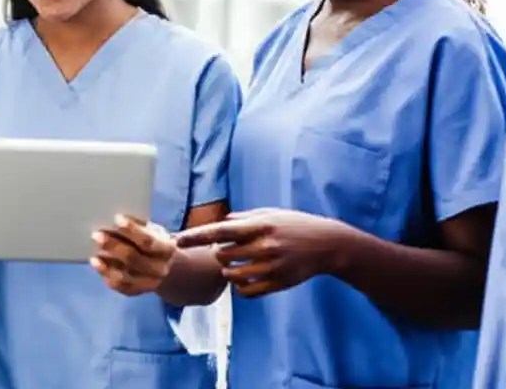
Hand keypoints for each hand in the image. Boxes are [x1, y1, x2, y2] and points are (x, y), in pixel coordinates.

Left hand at [90, 215, 175, 296]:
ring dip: (107, 264)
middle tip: (97, 235)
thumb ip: (139, 226)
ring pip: (126, 276)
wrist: (165, 266)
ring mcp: (149, 283)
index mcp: (166, 249)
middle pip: (134, 259)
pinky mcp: (137, 291)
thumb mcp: (153, 230)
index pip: (148, 241)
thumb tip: (114, 219)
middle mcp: (160, 269)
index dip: (131, 230)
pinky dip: (106, 275)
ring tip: (94, 253)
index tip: (116, 218)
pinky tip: (96, 263)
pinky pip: (120, 286)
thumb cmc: (153, 241)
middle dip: (114, 246)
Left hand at [174, 208, 349, 297]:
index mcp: (259, 225)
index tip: (177, 240)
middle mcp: (263, 246)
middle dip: (220, 255)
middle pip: (222, 256)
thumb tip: (221, 223)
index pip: (219, 231)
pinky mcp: (277, 283)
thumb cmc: (296, 225)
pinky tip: (247, 278)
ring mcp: (271, 266)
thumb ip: (245, 218)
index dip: (196, 236)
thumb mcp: (272, 213)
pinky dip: (240, 287)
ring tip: (240, 264)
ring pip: (232, 275)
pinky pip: (246, 291)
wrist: (328, 244)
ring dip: (229, 271)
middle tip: (229, 252)